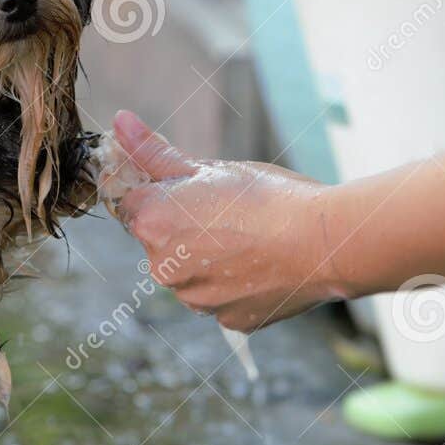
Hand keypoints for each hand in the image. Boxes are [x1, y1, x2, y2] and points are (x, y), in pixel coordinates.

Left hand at [103, 111, 340, 331]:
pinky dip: (233, 282)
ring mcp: (194, 299)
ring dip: (205, 256)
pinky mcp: (226, 320)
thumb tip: (120, 124)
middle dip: (181, 224)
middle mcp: (162, 267)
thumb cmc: (268, 197)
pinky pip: (219, 296)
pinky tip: (260, 263)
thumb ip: (155, 152)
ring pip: (188, 271)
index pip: (130, 201)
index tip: (182, 185)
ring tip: (247, 237)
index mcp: (152, 222)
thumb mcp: (210, 167)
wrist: (324, 242)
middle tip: (224, 209)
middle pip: (158, 239)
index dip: (155, 189)